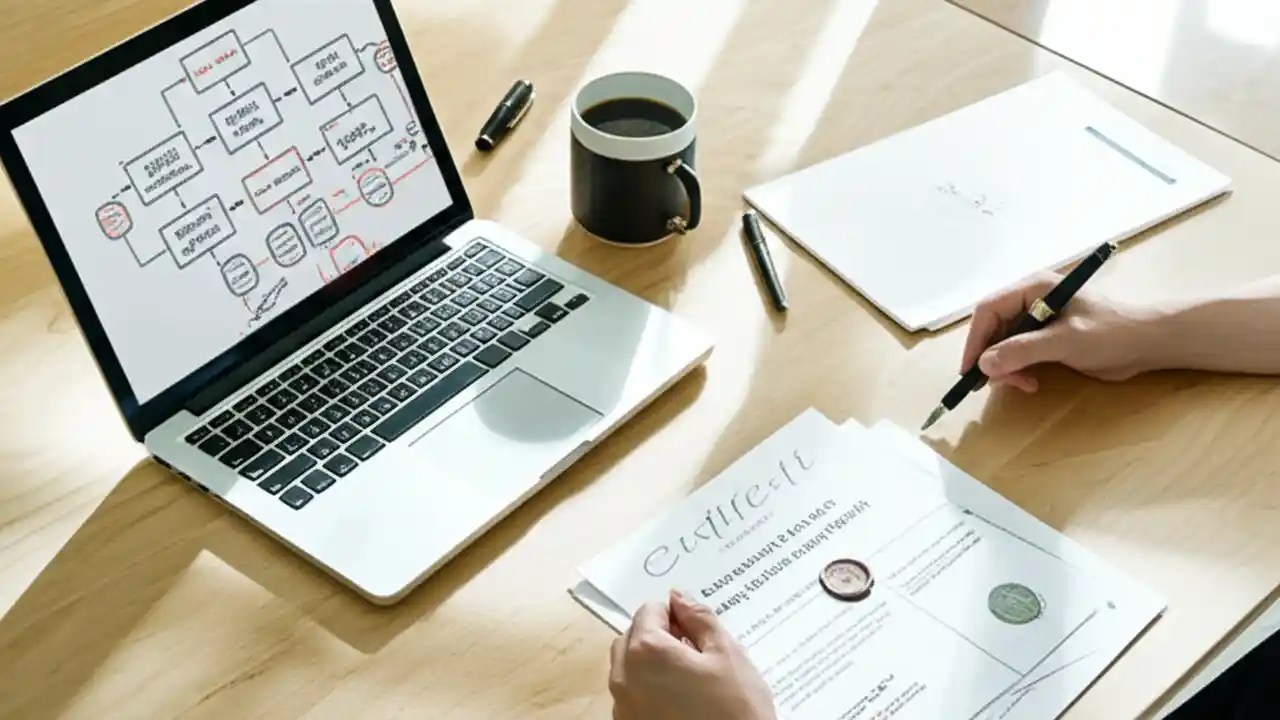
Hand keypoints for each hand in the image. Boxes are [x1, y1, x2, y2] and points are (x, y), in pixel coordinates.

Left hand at [609, 591, 775, 719]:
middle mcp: (624, 677)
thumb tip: (678, 597)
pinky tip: (681, 702)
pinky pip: (631, 695)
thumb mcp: (727, 654)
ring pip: (628, 667)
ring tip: (690, 680)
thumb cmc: (735, 709)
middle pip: (633, 637)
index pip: (650, 611)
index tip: (698, 635)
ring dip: (652, 663)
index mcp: (646, 651)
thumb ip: (699, 619)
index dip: (676, 617)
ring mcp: (623, 706)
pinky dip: (648, 689)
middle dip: (659, 637)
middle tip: (696, 654)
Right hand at [961, 273, 1159, 391]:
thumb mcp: (1066, 341)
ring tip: (1023, 384)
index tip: (971, 369)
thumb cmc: (1112, 332)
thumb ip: (1024, 350)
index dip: (974, 340)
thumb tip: (984, 364)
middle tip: (1000, 383)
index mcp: (1032, 288)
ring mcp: (1037, 320)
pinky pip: (1017, 354)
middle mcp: (1030, 300)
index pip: (988, 310)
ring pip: (1002, 345)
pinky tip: (1031, 383)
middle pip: (992, 329)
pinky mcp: (1045, 339)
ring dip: (1006, 368)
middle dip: (991, 357)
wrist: (1149, 343)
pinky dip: (1018, 371)